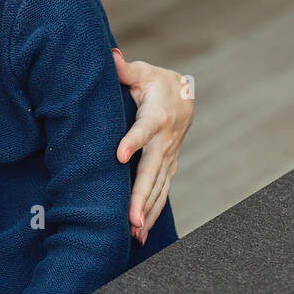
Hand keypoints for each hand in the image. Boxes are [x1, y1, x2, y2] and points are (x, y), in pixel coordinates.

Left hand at [112, 47, 192, 245]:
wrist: (182, 96)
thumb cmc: (154, 83)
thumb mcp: (142, 72)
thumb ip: (125, 69)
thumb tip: (111, 57)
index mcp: (156, 115)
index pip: (143, 129)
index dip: (132, 141)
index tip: (119, 155)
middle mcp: (165, 141)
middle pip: (152, 170)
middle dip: (140, 195)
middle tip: (130, 217)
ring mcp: (168, 158)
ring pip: (158, 188)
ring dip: (146, 211)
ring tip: (132, 232)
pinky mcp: (167, 169)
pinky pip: (160, 194)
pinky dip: (151, 214)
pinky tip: (139, 236)